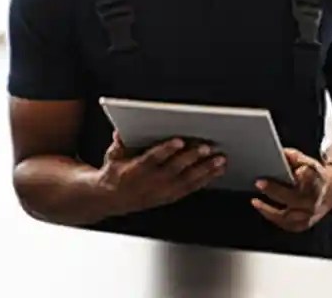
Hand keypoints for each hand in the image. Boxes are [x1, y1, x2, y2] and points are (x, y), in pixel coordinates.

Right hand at [97, 132, 225, 216]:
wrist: (113, 199)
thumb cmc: (116, 173)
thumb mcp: (112, 156)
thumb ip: (119, 144)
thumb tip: (121, 132)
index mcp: (136, 171)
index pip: (152, 159)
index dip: (166, 150)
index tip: (179, 141)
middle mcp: (151, 183)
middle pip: (174, 169)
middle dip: (192, 158)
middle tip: (206, 147)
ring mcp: (163, 192)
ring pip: (187, 180)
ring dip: (205, 170)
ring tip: (219, 159)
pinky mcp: (170, 197)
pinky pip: (191, 188)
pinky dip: (206, 179)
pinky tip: (217, 170)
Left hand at [250, 148, 331, 231]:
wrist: (329, 193)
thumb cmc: (314, 175)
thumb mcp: (308, 161)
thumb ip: (295, 157)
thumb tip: (281, 154)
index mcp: (317, 182)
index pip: (310, 179)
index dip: (302, 176)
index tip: (293, 171)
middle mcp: (314, 201)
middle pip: (294, 198)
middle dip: (276, 191)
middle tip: (259, 183)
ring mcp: (309, 215)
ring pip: (288, 216)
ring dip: (269, 210)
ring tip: (255, 201)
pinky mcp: (303, 225)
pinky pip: (286, 225)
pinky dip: (272, 217)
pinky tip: (261, 208)